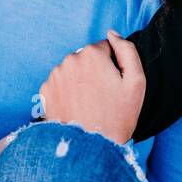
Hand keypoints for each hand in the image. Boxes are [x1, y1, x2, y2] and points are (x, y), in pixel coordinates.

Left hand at [38, 29, 145, 143]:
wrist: (91, 148)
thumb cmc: (117, 117)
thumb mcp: (136, 82)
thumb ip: (127, 51)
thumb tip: (112, 34)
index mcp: (91, 54)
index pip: (105, 49)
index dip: (113, 66)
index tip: (114, 85)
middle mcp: (69, 60)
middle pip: (87, 59)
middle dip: (95, 72)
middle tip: (103, 97)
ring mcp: (55, 76)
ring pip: (72, 71)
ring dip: (80, 81)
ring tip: (89, 104)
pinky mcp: (45, 91)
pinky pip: (60, 84)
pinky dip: (67, 92)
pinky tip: (76, 108)